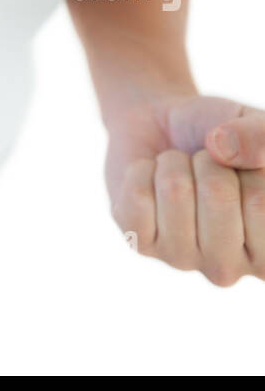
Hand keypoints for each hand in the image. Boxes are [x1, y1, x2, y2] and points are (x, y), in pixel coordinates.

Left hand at [106, 94, 264, 284]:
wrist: (163, 126)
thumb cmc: (221, 133)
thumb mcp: (253, 123)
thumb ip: (260, 136)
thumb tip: (224, 150)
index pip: (261, 203)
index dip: (250, 165)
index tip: (243, 165)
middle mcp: (231, 266)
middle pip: (218, 197)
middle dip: (208, 161)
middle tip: (205, 165)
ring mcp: (184, 259)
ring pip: (174, 192)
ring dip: (173, 163)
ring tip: (178, 170)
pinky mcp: (140, 244)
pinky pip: (137, 195)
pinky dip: (141, 170)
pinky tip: (151, 179)